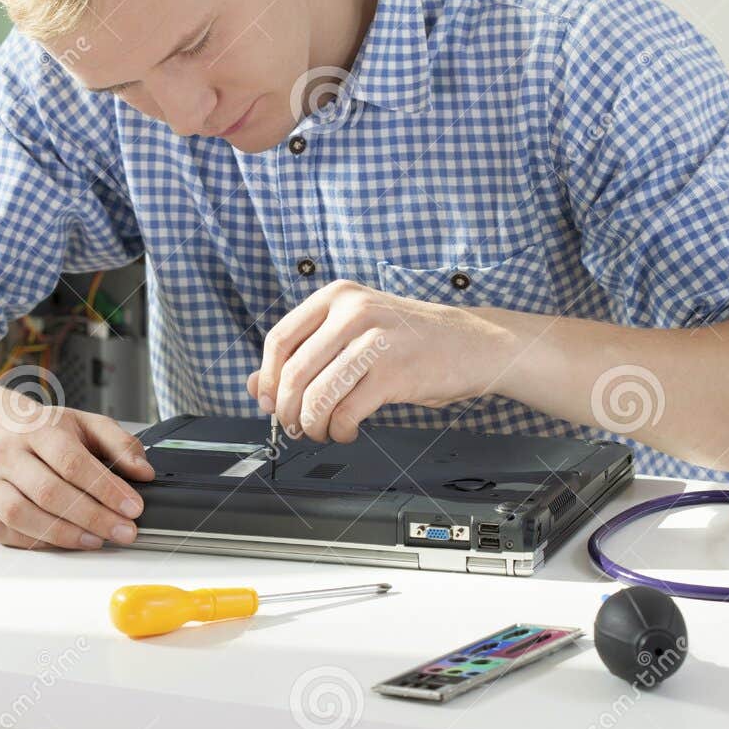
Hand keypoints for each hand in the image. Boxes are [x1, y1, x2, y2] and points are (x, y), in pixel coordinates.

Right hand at [0, 394, 154, 549]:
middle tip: (123, 531)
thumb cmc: (44, 431)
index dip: (106, 488)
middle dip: (92, 517)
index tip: (133, 507)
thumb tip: (143, 471)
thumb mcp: (85, 424)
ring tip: (96, 540)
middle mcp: (9, 454)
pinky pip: (3, 530)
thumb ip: (119, 444)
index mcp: (38, 429)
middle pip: (49, 492)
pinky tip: (63, 542)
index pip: (72, 462)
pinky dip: (35, 541)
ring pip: (21, 514)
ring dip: (63, 534)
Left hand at [247, 280, 514, 441]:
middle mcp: (352, 312)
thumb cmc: (409, 339)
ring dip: (312, 426)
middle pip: (294, 373)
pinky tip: (347, 430)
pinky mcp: (394, 372)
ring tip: (322, 431)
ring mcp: (374, 341)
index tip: (269, 402)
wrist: (473, 342)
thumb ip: (306, 353)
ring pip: (317, 397)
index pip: (279, 340)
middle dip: (287, 411)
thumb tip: (256, 386)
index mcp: (337, 296)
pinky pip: (347, 413)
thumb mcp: (353, 333)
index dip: (268, 378)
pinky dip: (339, 431)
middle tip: (294, 427)